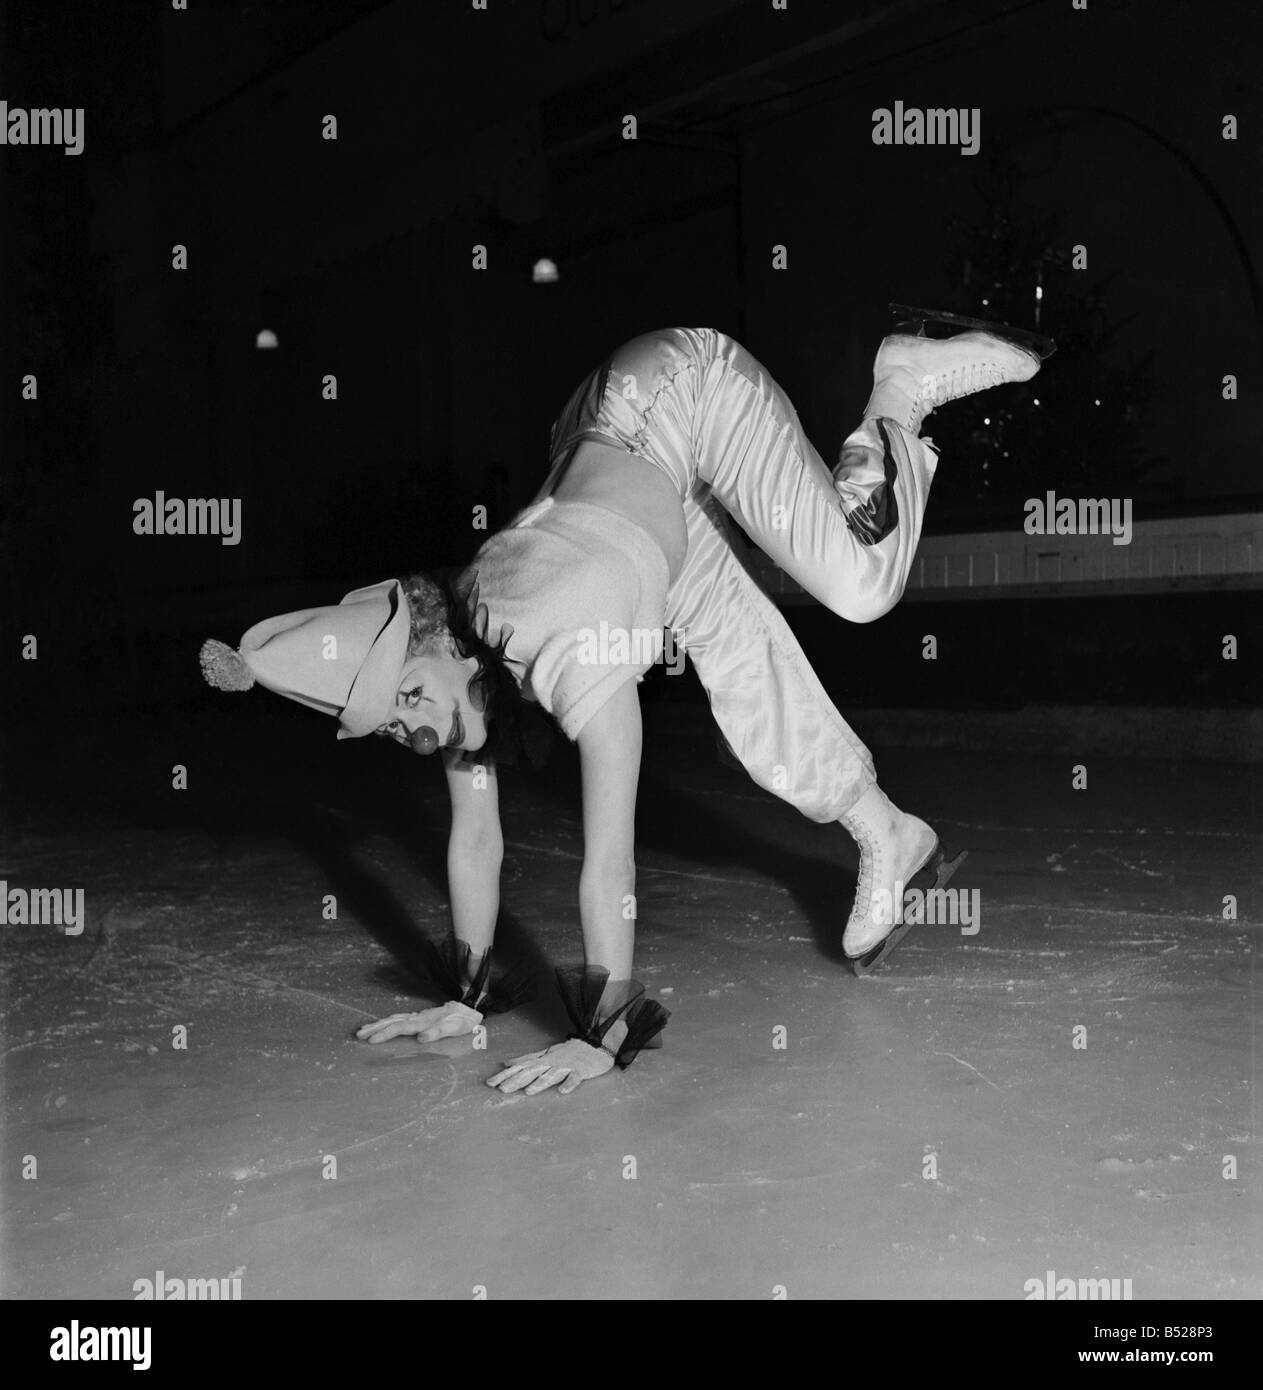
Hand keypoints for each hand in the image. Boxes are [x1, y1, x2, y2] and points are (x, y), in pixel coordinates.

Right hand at [356, 1000, 482, 1043]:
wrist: (469, 1008)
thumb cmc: (462, 1021)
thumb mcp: (454, 1027)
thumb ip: (438, 1032)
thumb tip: (421, 1038)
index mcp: (423, 1021)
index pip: (401, 1027)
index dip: (386, 1033)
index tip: (372, 1041)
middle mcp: (418, 1018)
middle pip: (392, 1022)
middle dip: (375, 1029)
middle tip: (359, 1035)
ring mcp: (417, 1017)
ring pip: (393, 1019)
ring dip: (377, 1025)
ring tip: (362, 1031)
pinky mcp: (418, 1018)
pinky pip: (398, 1019)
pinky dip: (386, 1022)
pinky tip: (379, 1025)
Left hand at [486, 1037, 613, 1095]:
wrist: (595, 1043)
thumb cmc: (568, 1051)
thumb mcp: (545, 1054)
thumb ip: (526, 1059)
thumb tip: (506, 1062)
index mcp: (542, 1060)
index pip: (519, 1068)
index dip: (504, 1075)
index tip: (489, 1084)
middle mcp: (551, 1063)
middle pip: (531, 1072)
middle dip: (516, 1080)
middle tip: (502, 1089)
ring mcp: (566, 1066)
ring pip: (551, 1075)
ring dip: (540, 1083)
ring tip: (528, 1091)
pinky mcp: (580, 1071)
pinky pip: (574, 1078)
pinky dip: (569, 1084)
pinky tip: (563, 1091)